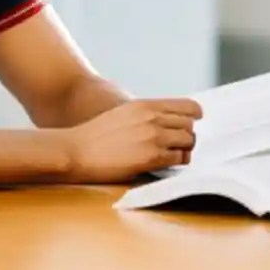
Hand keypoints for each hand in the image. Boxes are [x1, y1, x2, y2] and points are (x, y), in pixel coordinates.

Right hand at [60, 98, 202, 183]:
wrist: (75, 150)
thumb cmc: (96, 136)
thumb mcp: (124, 114)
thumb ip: (147, 116)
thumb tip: (168, 124)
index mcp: (146, 105)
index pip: (188, 106)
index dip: (194, 117)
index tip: (191, 125)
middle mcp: (153, 118)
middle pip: (190, 125)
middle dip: (188, 136)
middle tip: (179, 146)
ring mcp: (153, 137)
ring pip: (189, 141)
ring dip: (185, 149)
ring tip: (174, 156)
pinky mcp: (150, 157)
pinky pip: (178, 158)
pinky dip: (177, 162)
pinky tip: (166, 164)